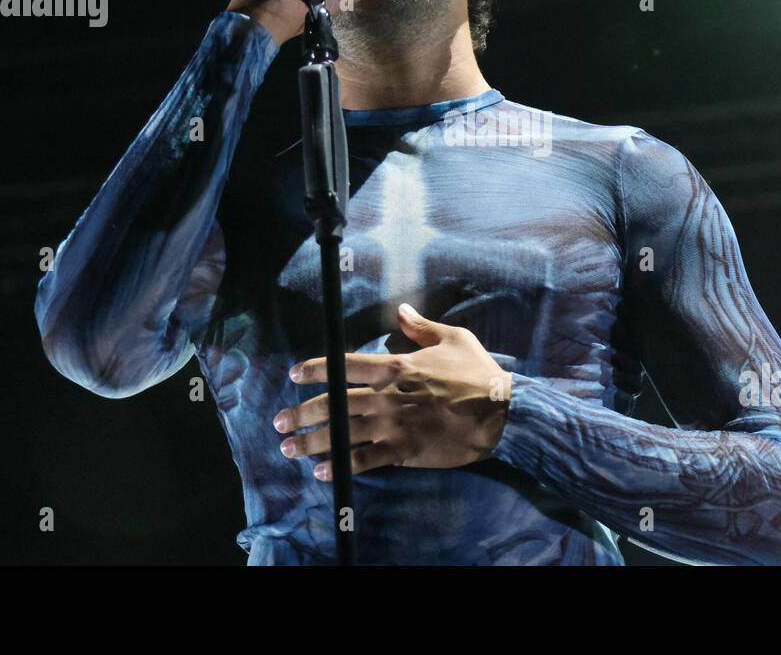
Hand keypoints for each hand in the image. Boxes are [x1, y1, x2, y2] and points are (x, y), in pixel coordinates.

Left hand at [274, 304, 512, 479]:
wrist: (500, 413)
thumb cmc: (477, 373)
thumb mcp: (453, 338)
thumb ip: (422, 326)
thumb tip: (403, 310)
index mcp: (397, 367)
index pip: (345, 366)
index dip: (316, 369)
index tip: (294, 375)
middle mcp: (388, 396)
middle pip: (335, 403)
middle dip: (303, 412)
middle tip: (280, 421)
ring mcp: (394, 425)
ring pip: (343, 433)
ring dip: (313, 441)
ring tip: (289, 448)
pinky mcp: (404, 451)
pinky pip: (365, 460)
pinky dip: (342, 465)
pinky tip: (323, 471)